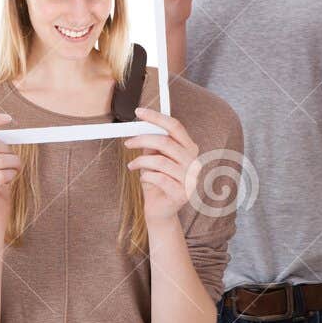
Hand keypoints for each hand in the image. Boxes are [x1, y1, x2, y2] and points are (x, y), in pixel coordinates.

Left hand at [125, 108, 200, 222]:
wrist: (161, 210)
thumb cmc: (157, 182)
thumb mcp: (154, 159)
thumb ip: (154, 144)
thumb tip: (144, 125)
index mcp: (190, 149)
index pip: (175, 127)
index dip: (157, 117)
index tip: (139, 111)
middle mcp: (193, 162)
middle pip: (166, 142)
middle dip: (143, 139)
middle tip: (128, 142)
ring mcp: (190, 179)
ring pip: (159, 160)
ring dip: (141, 162)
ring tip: (133, 165)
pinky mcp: (182, 194)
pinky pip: (158, 178)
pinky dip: (145, 176)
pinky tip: (143, 179)